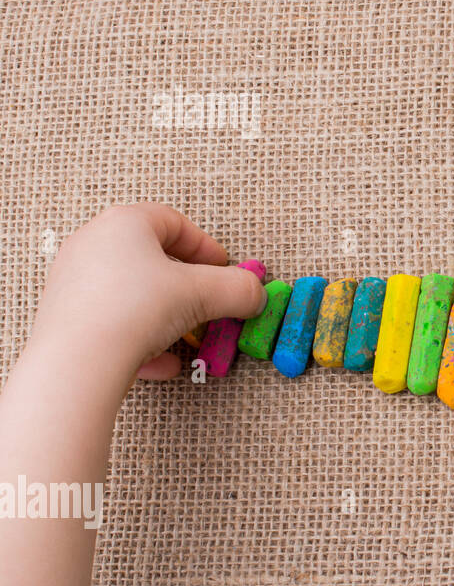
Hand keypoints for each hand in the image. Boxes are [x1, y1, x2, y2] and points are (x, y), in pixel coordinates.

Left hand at [28, 203, 266, 380]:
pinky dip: (141, 339)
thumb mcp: (203, 294)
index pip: (173, 222)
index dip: (205, 246)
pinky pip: (113, 321)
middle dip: (187, 284)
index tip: (224, 269)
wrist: (77, 361)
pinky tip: (161, 363)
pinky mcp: (64, 317)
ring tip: (186, 337)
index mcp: (123, 223)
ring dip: (166, 315)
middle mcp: (92, 244)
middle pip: (151, 258)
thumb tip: (255, 293)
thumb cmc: (134, 309)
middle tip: (208, 302)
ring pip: (132, 293)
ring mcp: (73, 281)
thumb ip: (237, 289)